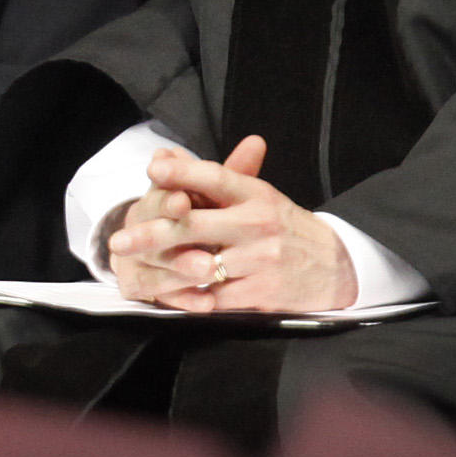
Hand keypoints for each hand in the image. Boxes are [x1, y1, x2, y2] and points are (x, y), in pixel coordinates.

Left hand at [105, 137, 359, 312]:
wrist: (336, 268)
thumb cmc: (285, 228)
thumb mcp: (259, 197)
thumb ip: (215, 180)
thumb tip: (166, 157)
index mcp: (257, 195)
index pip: (216, 178)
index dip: (183, 172)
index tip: (153, 170)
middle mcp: (259, 223)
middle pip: (196, 225)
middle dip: (152, 234)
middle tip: (119, 241)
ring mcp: (260, 259)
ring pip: (200, 266)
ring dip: (163, 272)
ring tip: (131, 273)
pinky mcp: (262, 292)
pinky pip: (215, 298)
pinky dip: (188, 299)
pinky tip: (164, 297)